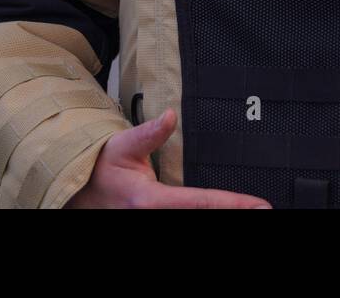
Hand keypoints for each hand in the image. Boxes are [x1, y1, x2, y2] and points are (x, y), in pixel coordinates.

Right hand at [65, 107, 270, 207]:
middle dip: (233, 213)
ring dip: (220, 215)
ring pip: (194, 221)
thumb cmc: (100, 170)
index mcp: (150, 200)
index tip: (260, 205)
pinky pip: (183, 220)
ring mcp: (152, 224)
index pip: (201, 202)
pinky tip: (223, 211)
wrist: (76, 194)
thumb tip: (169, 115)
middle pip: (203, 218)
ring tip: (250, 211)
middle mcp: (154, 218)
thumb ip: (148, 133)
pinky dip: (203, 214)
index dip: (234, 204)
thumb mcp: (122, 147)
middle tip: (263, 209)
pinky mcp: (153, 224)